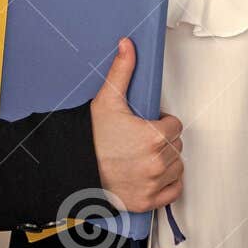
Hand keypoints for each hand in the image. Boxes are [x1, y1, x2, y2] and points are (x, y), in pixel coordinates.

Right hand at [91, 37, 182, 212]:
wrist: (71, 169)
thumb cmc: (90, 139)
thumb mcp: (107, 100)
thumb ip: (122, 71)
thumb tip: (128, 45)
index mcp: (154, 136)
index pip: (175, 126)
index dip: (161, 124)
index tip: (147, 126)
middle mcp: (157, 162)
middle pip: (176, 146)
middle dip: (163, 142)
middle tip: (141, 142)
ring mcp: (153, 183)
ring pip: (176, 167)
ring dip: (166, 162)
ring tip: (143, 157)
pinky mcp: (147, 202)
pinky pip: (173, 191)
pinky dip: (167, 185)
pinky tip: (152, 176)